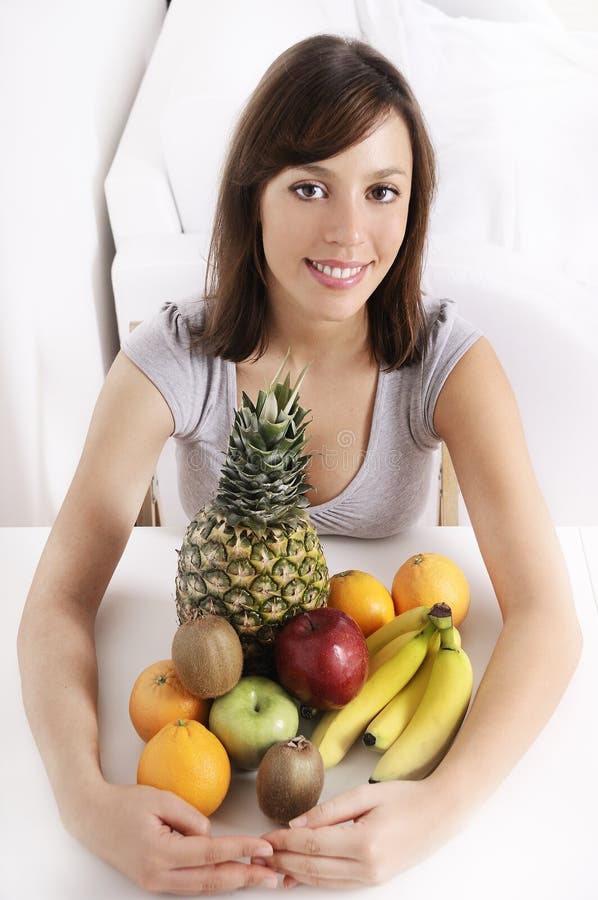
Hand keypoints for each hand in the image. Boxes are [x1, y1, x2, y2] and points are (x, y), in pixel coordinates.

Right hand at [71, 782, 277, 894]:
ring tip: (261, 877)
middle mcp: (158, 876)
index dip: (241, 851)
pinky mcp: (155, 883)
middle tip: (273, 874)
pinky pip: (191, 885)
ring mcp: (156, 884)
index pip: (211, 853)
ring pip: (203, 888)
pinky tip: (233, 875)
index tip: (265, 847)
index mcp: (160, 853)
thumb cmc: (125, 803)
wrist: (91, 819)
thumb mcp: (161, 799)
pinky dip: (215, 881)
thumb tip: (213, 837)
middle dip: (245, 877)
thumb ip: (191, 818)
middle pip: (211, 880)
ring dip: (234, 882)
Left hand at [258, 777, 460, 888]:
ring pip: (322, 880)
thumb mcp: (365, 795)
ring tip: (270, 865)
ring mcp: (372, 878)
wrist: (441, 813)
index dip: (284, 843)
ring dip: (293, 873)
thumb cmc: (406, 798)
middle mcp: (367, 867)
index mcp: (364, 843)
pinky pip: (336, 884)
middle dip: (283, 861)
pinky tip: (296, 877)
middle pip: (313, 867)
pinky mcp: (374, 880)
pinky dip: (313, 881)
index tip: (265, 836)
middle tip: (258, 854)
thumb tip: (296, 824)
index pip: (312, 846)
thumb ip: (328, 811)